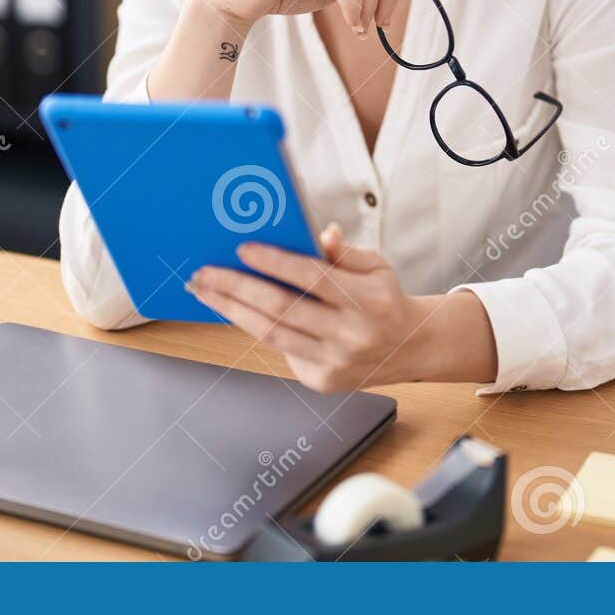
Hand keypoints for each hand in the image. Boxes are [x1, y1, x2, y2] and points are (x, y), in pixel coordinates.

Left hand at [186, 223, 494, 391]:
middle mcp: (351, 335)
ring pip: (271, 333)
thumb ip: (344, 252)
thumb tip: (319, 234)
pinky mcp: (321, 380)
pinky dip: (255, 328)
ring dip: (231, 310)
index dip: (274, 262)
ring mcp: (335, 362)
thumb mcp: (375, 266)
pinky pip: (280, 349)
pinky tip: (233, 311)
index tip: (243, 249)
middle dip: (236, 288)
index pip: (312, 278)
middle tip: (204, 273)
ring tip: (205, 292)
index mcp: (368, 301)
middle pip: (282, 308)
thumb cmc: (386, 299)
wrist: (411, 349)